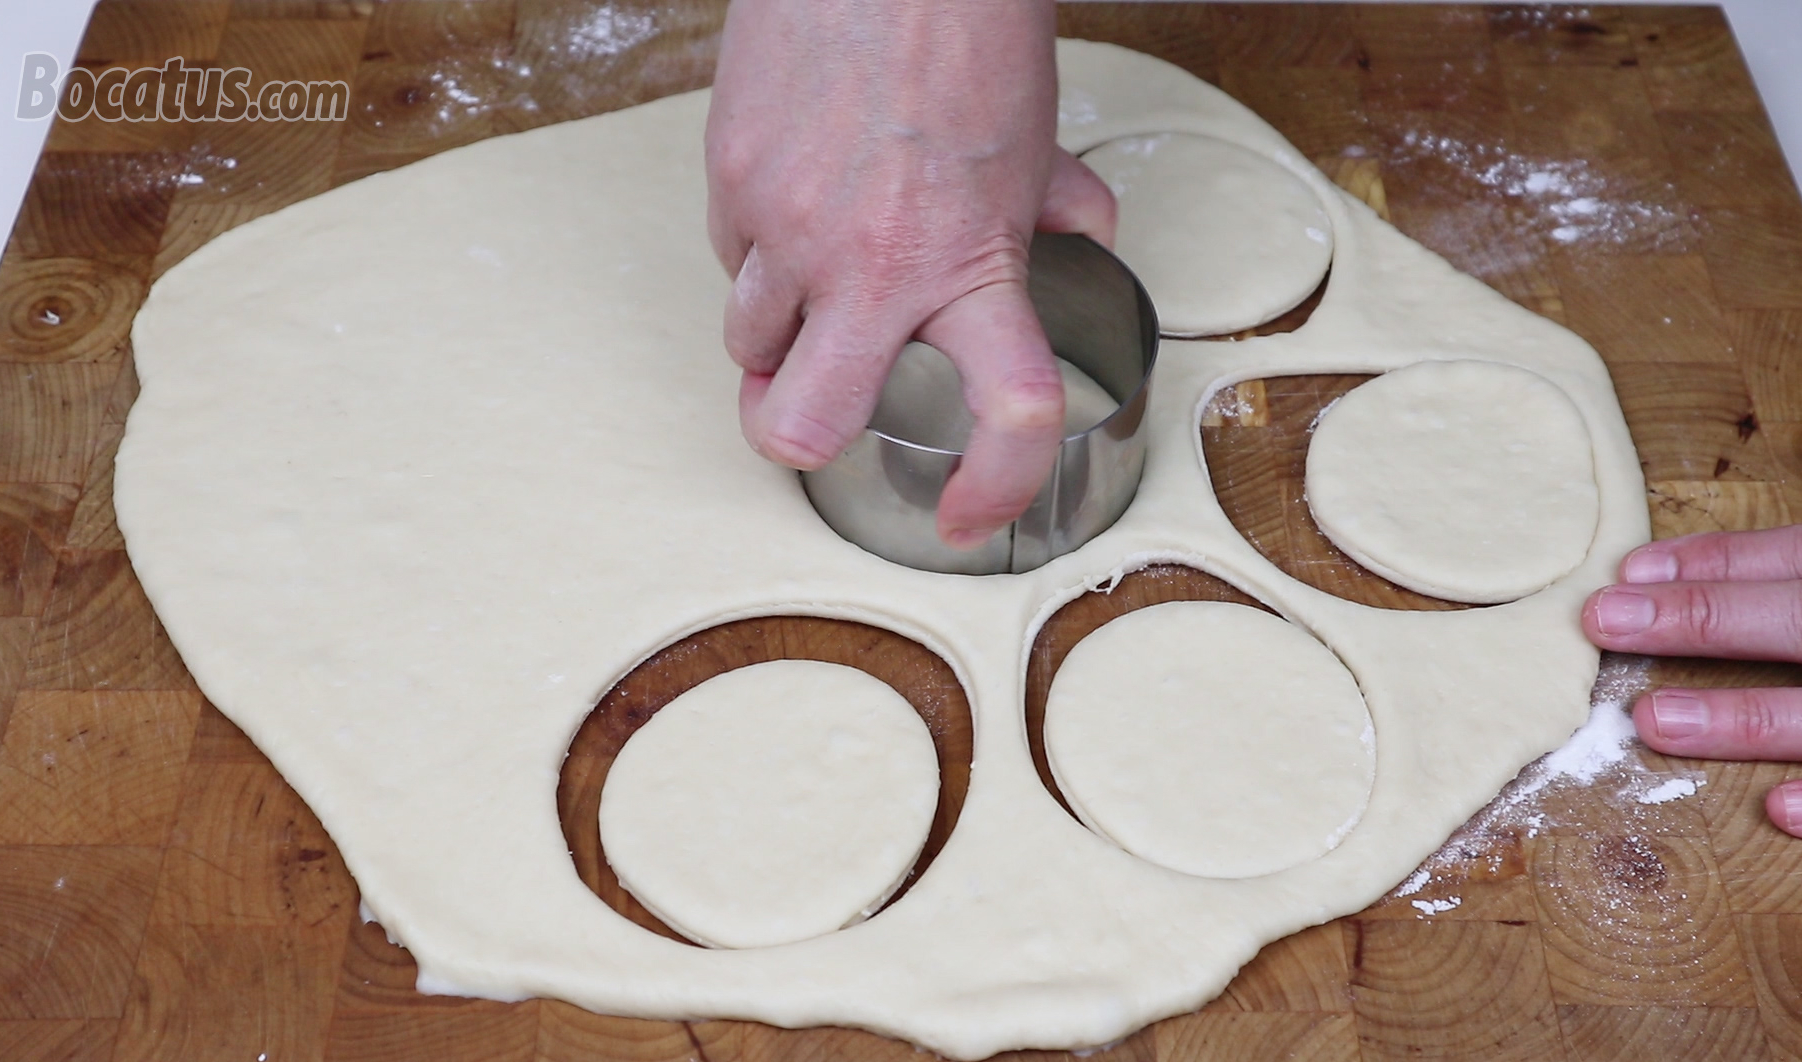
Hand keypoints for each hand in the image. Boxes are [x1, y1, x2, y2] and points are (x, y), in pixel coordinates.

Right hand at [704, 0, 1115, 547]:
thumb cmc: (961, 24)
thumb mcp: (1033, 132)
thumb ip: (1055, 204)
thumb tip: (1086, 235)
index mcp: (970, 262)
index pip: (1006, 410)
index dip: (996, 485)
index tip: (972, 515)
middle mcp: (871, 265)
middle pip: (800, 427)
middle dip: (799, 438)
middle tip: (811, 416)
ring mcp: (787, 226)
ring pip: (746, 347)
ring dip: (773, 342)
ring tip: (805, 291)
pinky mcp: (730, 177)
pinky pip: (729, 256)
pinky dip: (755, 254)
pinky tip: (790, 203)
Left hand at [1581, 525, 1801, 835]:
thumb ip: (1784, 578)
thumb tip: (1655, 577)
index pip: (1792, 558)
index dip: (1713, 563)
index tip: (1625, 572)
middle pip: (1795, 617)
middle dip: (1704, 619)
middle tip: (1603, 619)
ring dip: (1743, 717)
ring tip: (1652, 720)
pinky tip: (1774, 808)